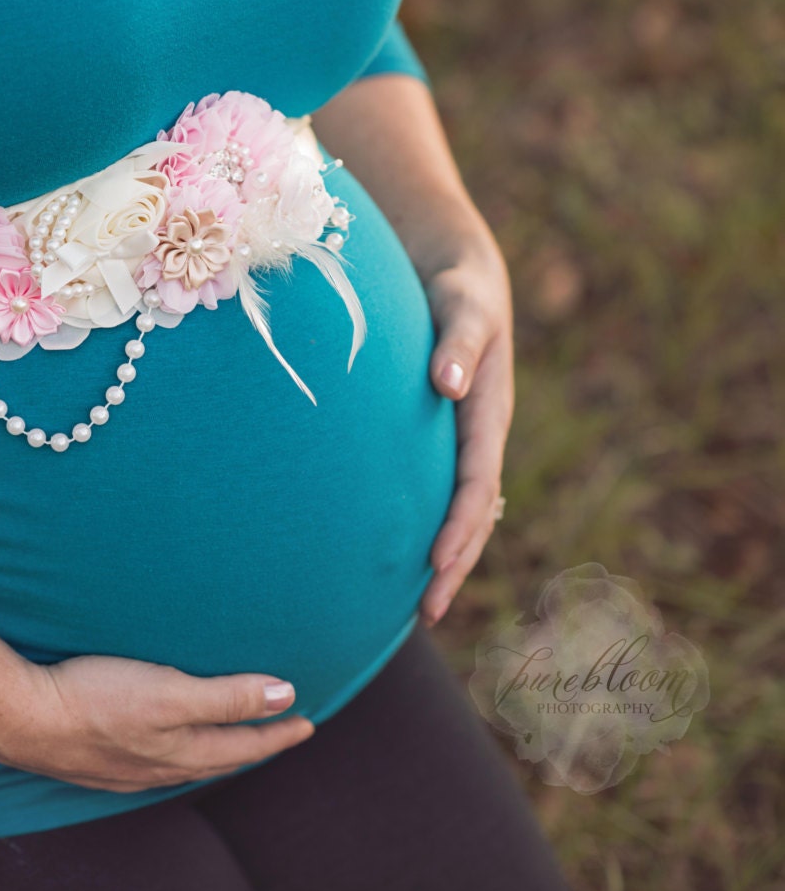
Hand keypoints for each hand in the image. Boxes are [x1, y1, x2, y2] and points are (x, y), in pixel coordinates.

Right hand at [0, 654, 314, 792]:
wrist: (20, 719)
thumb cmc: (94, 700)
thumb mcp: (170, 692)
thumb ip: (228, 696)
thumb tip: (285, 696)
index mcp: (183, 751)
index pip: (246, 745)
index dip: (279, 733)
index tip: (307, 722)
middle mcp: (159, 768)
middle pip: (219, 759)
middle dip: (252, 746)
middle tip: (277, 734)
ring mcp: (127, 769)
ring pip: (185, 765)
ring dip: (213, 752)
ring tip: (226, 742)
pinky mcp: (97, 760)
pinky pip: (152, 764)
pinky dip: (173, 755)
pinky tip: (159, 748)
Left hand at [420, 220, 515, 625]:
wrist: (459, 277)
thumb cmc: (458, 291)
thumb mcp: (462, 308)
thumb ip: (458, 343)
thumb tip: (449, 384)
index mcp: (487, 414)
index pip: (477, 484)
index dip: (461, 526)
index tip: (437, 564)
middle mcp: (479, 436)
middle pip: (475, 514)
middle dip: (455, 564)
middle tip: (429, 613)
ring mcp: (463, 442)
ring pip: (461, 512)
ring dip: (446, 559)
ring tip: (421, 608)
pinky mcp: (443, 440)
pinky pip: (441, 494)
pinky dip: (431, 529)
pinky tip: (403, 560)